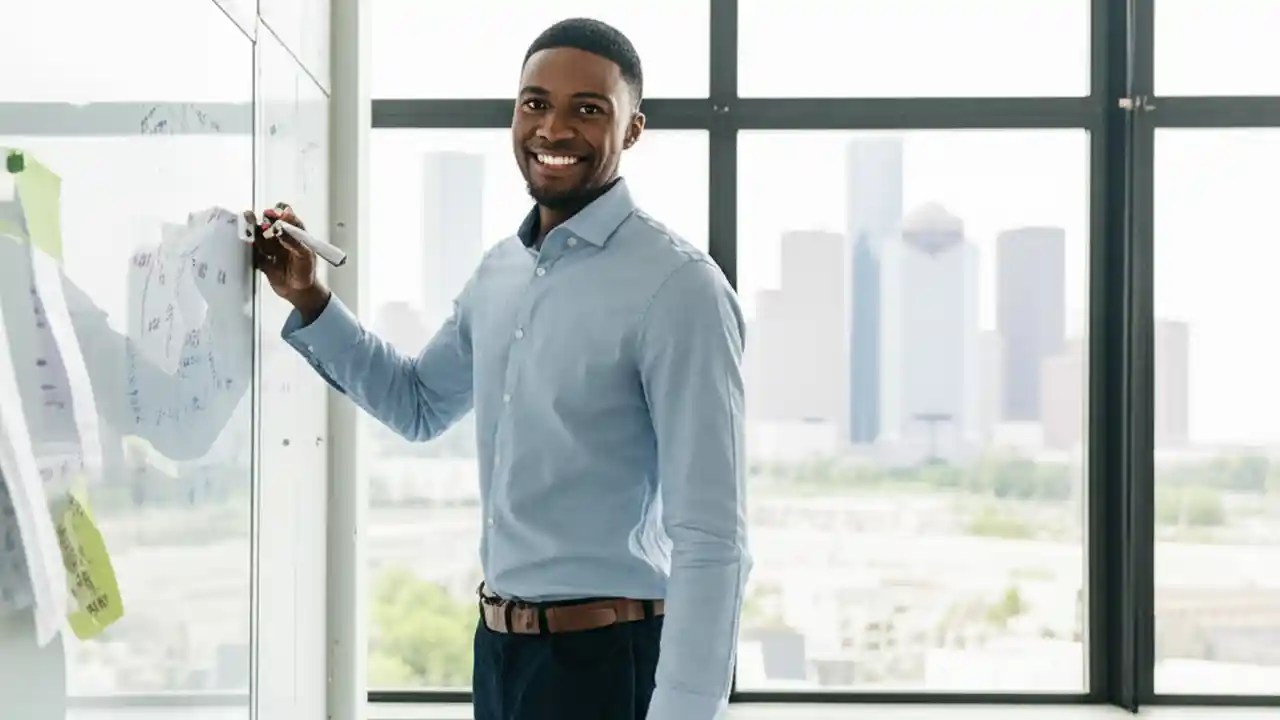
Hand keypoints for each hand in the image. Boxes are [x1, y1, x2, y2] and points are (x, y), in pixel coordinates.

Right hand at [248, 203, 329, 319]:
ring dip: (254, 231)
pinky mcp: (261, 258)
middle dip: (264, 220)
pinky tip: (247, 243)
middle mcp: (281, 237)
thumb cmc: (306, 271)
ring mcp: (270, 247)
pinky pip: (253, 250)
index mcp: (294, 233)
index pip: (286, 216)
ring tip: (249, 228)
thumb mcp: (305, 255)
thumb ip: (294, 241)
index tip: (276, 216)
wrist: (299, 291)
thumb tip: (281, 228)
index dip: (279, 213)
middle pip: (269, 223)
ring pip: (259, 235)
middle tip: (263, 222)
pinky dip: (249, 246)